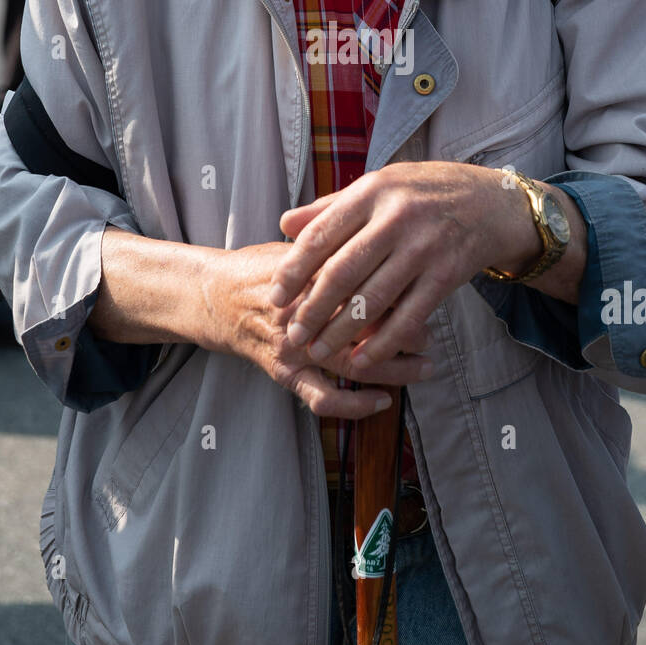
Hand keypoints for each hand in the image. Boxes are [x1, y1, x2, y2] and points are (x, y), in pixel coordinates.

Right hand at [203, 240, 431, 417]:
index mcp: (312, 274)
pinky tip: (382, 401)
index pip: (367, 284)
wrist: (213, 296)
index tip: (426, 295)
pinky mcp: (283, 372)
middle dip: (407, 334)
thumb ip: (338, 244)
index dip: (402, 292)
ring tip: (425, 368)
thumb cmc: (263, 267)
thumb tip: (390, 238)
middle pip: (367, 326)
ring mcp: (293, 346)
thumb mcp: (300, 245)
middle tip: (432, 336)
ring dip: (395, 370)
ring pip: (352, 364)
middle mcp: (304, 311)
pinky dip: (354, 405)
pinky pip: (321, 398)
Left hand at [269, 163, 540, 367]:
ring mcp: (425, 247)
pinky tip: (363, 360)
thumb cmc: (425, 193)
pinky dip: (384, 342)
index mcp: (373, 191)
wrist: (493, 203)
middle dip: (312, 308)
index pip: (321, 235)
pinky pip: (409, 316)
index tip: (275, 296)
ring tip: (318, 352)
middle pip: (343, 271)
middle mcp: (397, 217)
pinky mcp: (447, 274)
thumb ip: (331, 207)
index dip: (294, 270)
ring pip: (373, 299)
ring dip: (341, 332)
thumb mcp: (379, 186)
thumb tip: (283, 223)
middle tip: (292, 335)